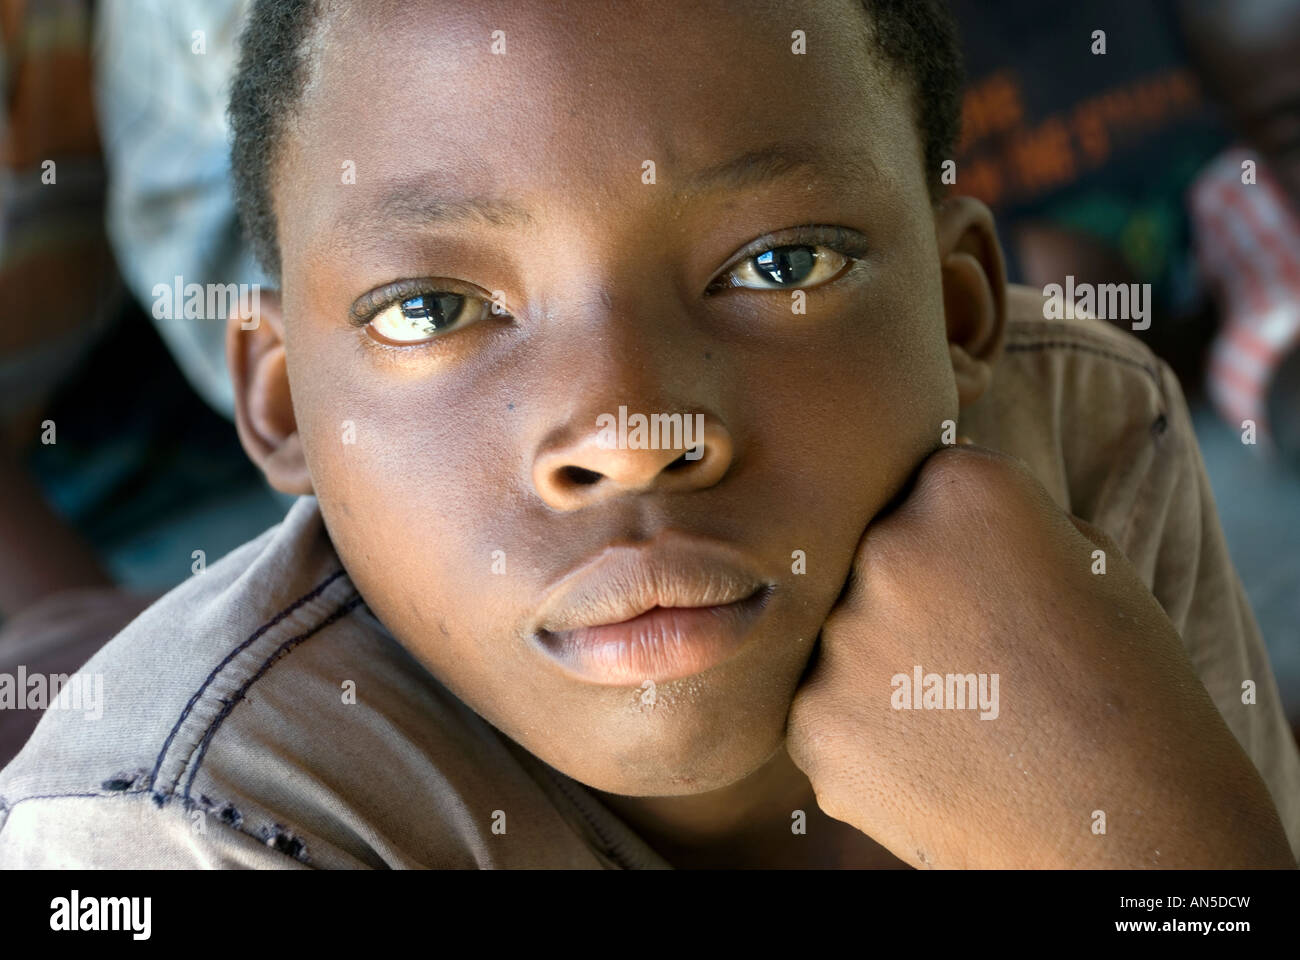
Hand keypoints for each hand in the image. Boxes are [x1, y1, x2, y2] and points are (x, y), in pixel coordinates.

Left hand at [786, 441, 1293, 867]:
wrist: (1130, 825)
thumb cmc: (1126, 684)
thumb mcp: (1087, 559)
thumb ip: (994, 521)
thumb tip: (932, 513)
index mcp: (960, 487)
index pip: (924, 490)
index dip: (959, 543)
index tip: (995, 586)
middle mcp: (885, 548)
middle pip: (873, 559)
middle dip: (913, 599)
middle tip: (977, 657)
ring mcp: (841, 641)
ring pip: (845, 639)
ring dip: (886, 669)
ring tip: (964, 715)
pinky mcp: (815, 725)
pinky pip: (826, 711)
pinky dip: (867, 735)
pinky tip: (933, 758)